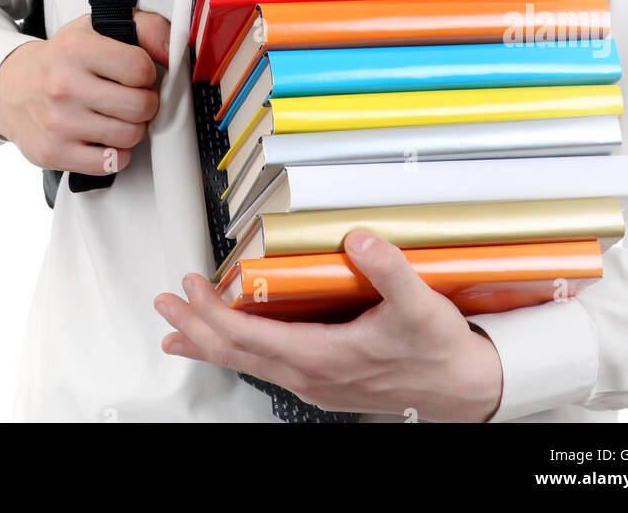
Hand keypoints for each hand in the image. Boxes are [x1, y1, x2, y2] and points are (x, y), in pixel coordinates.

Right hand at [0, 8, 170, 177]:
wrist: (11, 89)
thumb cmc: (61, 59)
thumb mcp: (96, 28)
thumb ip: (144, 28)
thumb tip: (174, 49)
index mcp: (76, 48)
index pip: (141, 68)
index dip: (148, 72)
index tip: (137, 73)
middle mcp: (64, 85)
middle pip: (141, 106)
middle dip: (146, 102)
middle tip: (132, 96)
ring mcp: (58, 123)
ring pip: (130, 136)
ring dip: (132, 127)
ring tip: (117, 115)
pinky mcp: (54, 153)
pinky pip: (111, 162)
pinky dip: (115, 152)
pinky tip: (103, 136)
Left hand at [154, 230, 503, 420]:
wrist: (462, 389)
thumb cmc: (439, 351)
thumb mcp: (420, 306)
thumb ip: (389, 271)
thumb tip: (360, 238)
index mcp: (324, 357)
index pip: (251, 337)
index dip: (214, 313)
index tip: (190, 288)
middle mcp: (311, 376)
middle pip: (238, 353)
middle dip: (195, 329)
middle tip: (165, 306)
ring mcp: (314, 381)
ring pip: (248, 362)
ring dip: (209, 342)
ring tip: (176, 331)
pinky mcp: (322, 378)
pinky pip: (265, 365)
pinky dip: (236, 350)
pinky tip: (227, 343)